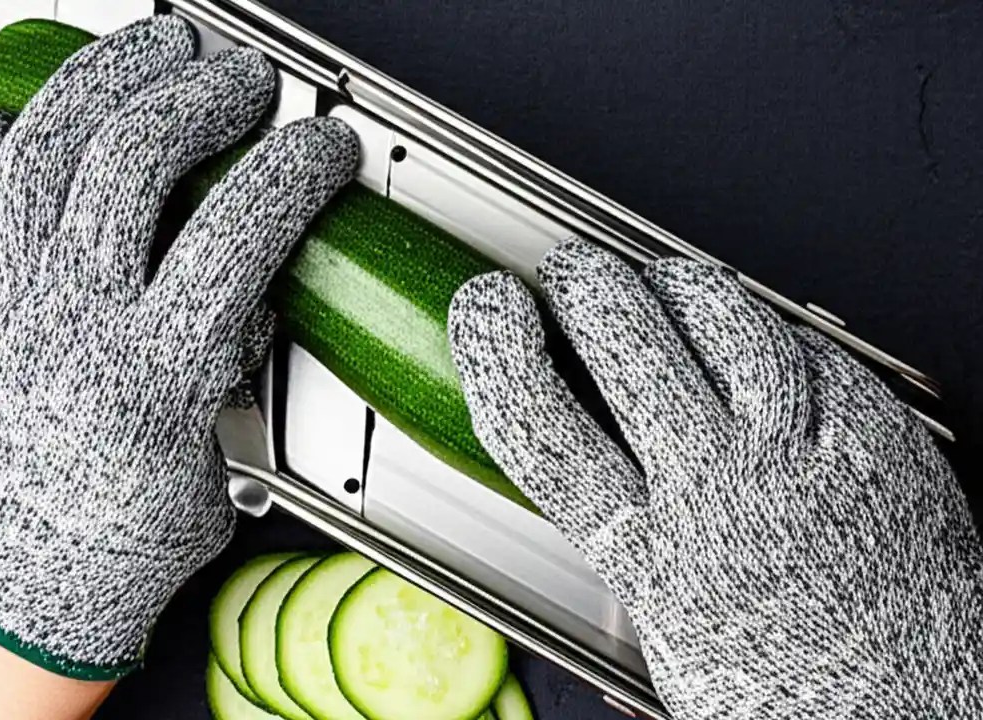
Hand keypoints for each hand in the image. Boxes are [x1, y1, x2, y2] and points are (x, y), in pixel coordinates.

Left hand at [0, 16, 357, 679]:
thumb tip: (254, 293)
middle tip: (238, 82)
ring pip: (40, 155)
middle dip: (200, 99)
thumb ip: (235, 366)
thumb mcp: (216, 458)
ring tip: (147, 54)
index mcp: (150, 377)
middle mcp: (65, 329)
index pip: (235, 237)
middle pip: (130, 164)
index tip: (319, 146)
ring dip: (104, 84)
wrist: (18, 590)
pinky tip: (18, 121)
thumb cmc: (119, 542)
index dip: (289, 172)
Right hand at [448, 237, 982, 717]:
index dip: (498, 350)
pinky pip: (804, 345)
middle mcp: (720, 493)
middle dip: (584, 284)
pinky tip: (744, 325)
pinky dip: (763, 324)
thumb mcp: (668, 628)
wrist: (920, 710)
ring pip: (721, 322)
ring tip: (655, 278)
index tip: (486, 307)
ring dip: (673, 283)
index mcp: (649, 557)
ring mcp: (801, 455)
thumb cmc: (790, 686)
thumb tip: (578, 469)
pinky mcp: (873, 433)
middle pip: (627, 344)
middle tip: (571, 272)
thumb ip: (620, 542)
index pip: (541, 425)